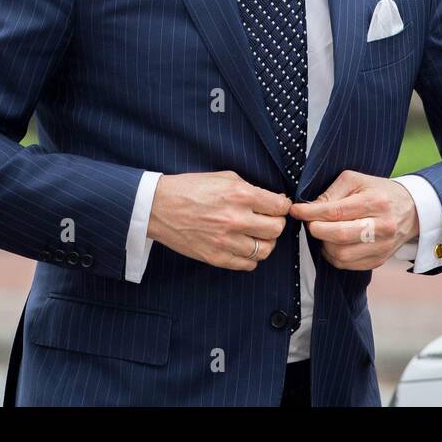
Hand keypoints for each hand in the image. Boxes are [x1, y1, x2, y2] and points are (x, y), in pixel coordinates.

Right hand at [147, 171, 290, 270]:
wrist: (159, 206)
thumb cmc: (190, 189)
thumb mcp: (224, 177)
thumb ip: (250, 188)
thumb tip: (273, 199)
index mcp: (240, 195)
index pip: (279, 206)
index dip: (282, 206)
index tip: (278, 206)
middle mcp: (236, 219)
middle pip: (276, 229)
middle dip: (276, 224)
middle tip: (267, 220)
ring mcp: (226, 241)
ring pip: (265, 250)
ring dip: (265, 242)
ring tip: (256, 235)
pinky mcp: (216, 257)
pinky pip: (248, 264)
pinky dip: (251, 257)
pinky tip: (244, 246)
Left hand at [288, 170, 418, 269]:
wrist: (412, 209)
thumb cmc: (379, 191)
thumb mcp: (357, 180)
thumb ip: (332, 192)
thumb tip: (309, 208)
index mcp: (376, 202)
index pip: (336, 211)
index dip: (312, 213)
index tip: (296, 211)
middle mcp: (382, 226)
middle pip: (339, 235)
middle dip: (316, 230)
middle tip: (310, 223)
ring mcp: (382, 246)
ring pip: (341, 254)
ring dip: (324, 245)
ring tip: (324, 233)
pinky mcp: (379, 260)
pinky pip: (348, 265)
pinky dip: (334, 256)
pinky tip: (333, 244)